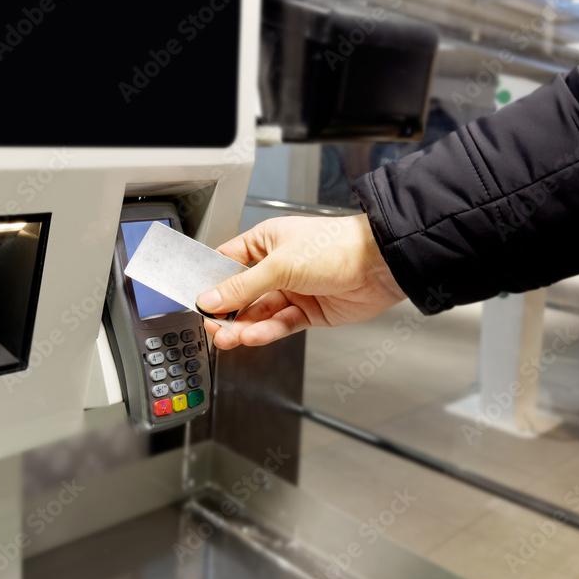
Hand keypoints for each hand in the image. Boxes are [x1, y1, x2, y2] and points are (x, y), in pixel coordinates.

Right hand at [197, 214, 405, 348]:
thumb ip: (242, 286)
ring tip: (229, 338)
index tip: (197, 299)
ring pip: (259, 313)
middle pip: (242, 293)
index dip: (211, 282)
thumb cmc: (336, 246)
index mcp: (266, 241)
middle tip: (213, 326)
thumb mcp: (279, 264)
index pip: (227, 262)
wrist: (380, 265)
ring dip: (243, 326)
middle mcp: (278, 266)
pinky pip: (280, 324)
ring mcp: (293, 290)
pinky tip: (253, 336)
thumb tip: (211, 299)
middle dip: (226, 311)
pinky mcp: (308, 312)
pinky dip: (266, 331)